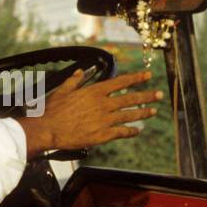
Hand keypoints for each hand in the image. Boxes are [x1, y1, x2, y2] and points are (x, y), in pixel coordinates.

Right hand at [15, 68, 162, 158]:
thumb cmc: (52, 109)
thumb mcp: (63, 90)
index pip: (120, 82)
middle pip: (130, 98)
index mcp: (94, 91)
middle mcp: (103, 104)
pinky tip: (137, 131)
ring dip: (143, 113)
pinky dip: (131, 131)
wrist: (47, 129)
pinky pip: (121, 132)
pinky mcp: (102, 135)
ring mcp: (104, 120)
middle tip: (159, 95)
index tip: (147, 76)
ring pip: (129, 115)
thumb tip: (80, 71)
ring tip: (153, 111)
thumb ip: (74, 80)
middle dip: (147, 96)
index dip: (136, 78)